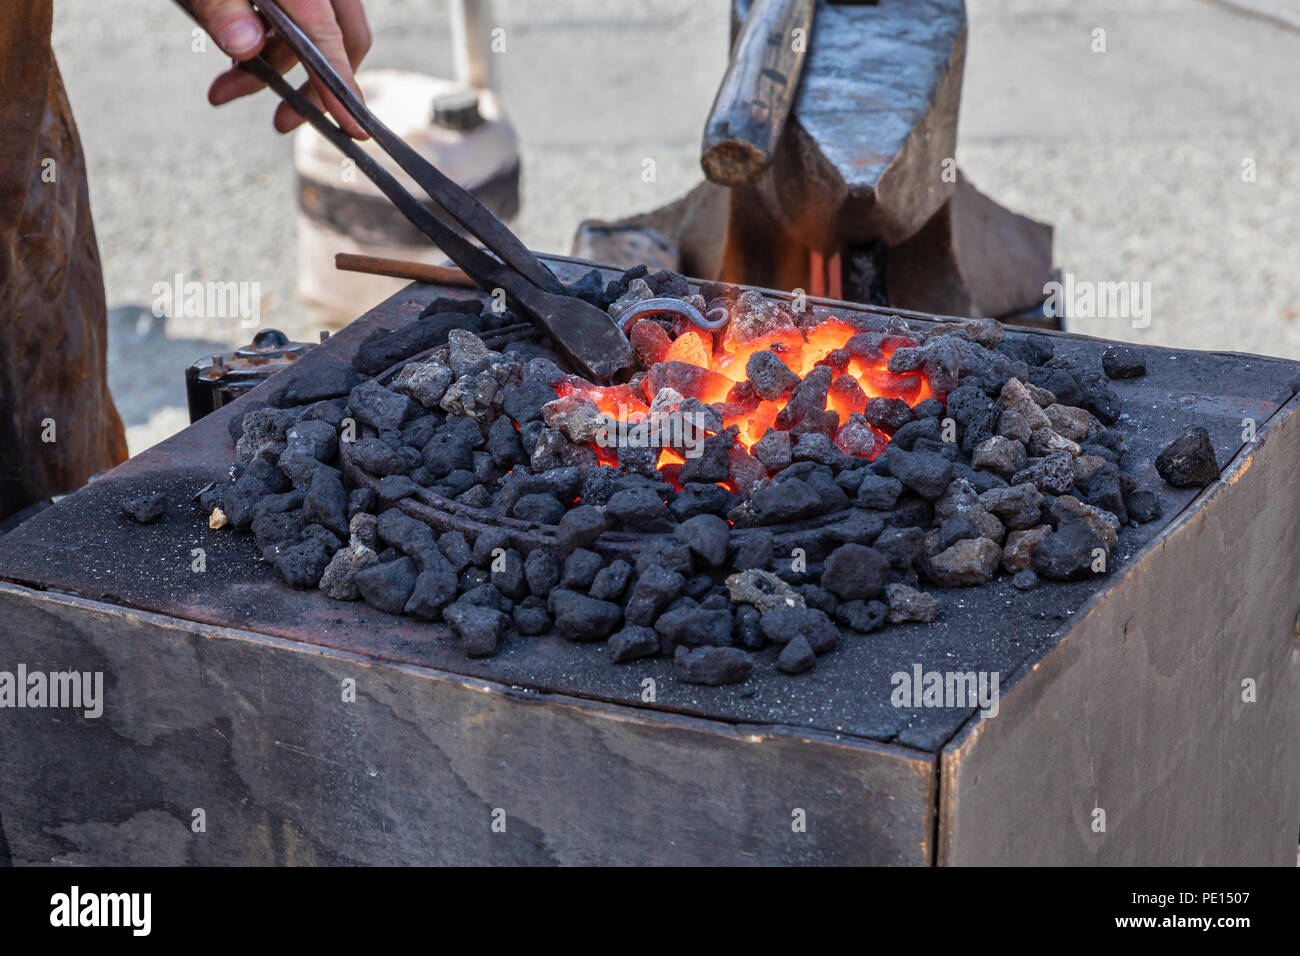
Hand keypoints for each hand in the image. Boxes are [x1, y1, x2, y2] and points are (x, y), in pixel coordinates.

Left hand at [195, 0, 372, 137]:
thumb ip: (225, 9)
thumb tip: (245, 49)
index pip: (337, 46)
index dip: (344, 93)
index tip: (355, 131)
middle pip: (337, 46)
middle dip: (307, 90)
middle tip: (278, 124)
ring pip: (308, 36)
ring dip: (271, 68)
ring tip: (223, 90)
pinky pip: (294, 20)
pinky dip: (267, 41)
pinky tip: (233, 55)